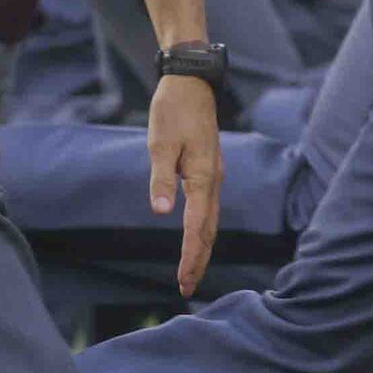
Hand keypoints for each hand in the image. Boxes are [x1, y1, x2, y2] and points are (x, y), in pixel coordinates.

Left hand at [147, 74, 223, 295]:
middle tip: (187, 288)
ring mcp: (213, 176)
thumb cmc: (173, 110)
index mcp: (203, 177)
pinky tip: (195, 238)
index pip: (198, 228)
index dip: (190, 257)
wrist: (191, 83)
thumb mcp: (159, 142)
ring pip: (211, 221)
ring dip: (201, 248)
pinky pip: (209, 209)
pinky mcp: (208, 171)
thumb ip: (161, 178)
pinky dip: (203, 230)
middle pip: (209, 231)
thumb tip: (160, 211)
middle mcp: (213, 181)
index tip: (182, 280)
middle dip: (198, 261)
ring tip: (190, 271)